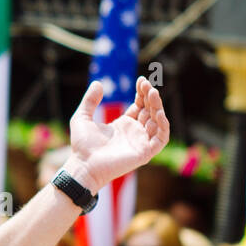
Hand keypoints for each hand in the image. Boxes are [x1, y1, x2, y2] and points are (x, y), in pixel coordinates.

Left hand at [64, 77, 168, 193]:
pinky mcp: (144, 153)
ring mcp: (140, 143)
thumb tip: (98, 82)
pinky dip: (163, 126)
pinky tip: (158, 113)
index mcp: (123, 125)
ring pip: (157, 122)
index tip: (141, 80)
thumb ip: (90, 101)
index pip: (140, 106)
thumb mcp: (83, 117)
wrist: (83, 165)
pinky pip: (161, 139)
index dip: (143, 93)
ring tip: (152, 93)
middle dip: (151, 97)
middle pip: (150, 111)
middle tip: (147, 85)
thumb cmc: (82, 146)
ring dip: (158, 107)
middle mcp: (134, 133)